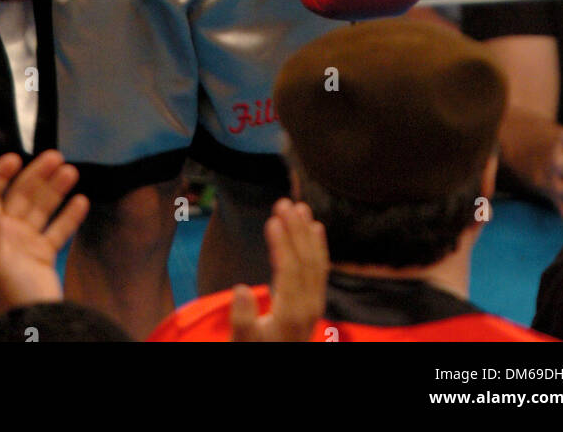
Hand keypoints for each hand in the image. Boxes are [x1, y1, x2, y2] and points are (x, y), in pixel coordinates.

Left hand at [0, 151, 89, 314]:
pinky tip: (81, 201)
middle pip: (22, 195)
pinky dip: (69, 215)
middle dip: (38, 175)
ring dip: (56, 190)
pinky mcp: (45, 254)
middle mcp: (8, 232)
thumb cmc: (9, 292)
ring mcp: (28, 243)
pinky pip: (58, 229)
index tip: (15, 157)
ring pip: (43, 208)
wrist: (33, 322)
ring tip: (72, 171)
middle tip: (56, 156)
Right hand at [230, 199, 328, 342]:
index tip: (273, 219)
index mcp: (290, 314)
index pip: (289, 271)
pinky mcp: (315, 302)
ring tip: (301, 207)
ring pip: (315, 263)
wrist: (278, 361)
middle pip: (305, 262)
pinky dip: (319, 247)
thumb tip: (242, 288)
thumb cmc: (255, 350)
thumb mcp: (242, 341)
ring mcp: (314, 304)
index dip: (283, 244)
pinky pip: (320, 269)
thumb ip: (241, 319)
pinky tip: (317, 229)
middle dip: (296, 230)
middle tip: (284, 202)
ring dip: (308, 233)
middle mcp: (308, 307)